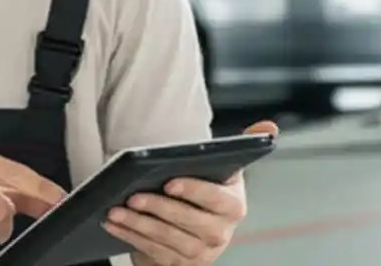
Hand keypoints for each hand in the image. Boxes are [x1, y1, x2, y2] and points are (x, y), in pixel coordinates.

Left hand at [104, 121, 278, 264]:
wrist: (194, 227)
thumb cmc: (203, 191)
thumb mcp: (221, 169)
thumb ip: (242, 145)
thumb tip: (269, 128)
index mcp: (233, 205)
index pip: (216, 199)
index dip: (194, 191)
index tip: (169, 181)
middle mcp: (222, 232)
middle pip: (190, 223)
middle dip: (160, 209)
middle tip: (133, 195)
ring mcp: (202, 253)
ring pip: (169, 240)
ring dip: (140, 225)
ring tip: (115, 208)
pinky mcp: (181, 265)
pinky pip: (153, 252)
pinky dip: (130, 237)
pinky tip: (112, 222)